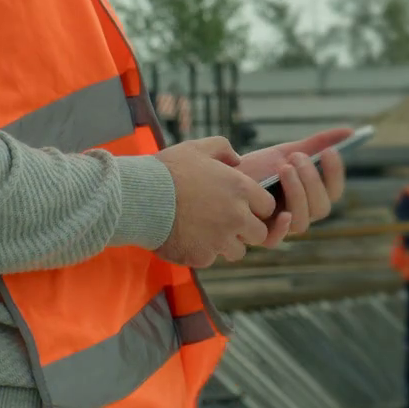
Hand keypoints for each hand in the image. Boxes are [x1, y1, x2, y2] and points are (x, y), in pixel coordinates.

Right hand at [151, 138, 274, 267]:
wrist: (139, 197)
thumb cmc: (168, 169)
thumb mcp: (198, 148)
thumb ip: (224, 149)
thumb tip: (238, 160)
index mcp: (241, 189)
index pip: (269, 207)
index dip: (257, 207)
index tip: (242, 205)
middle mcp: (236, 216)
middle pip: (260, 234)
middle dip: (247, 230)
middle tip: (228, 223)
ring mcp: (220, 240)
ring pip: (237, 252)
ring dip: (226, 244)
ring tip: (207, 232)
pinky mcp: (201, 256)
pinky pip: (210, 259)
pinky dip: (201, 252)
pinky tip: (187, 238)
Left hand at [235, 127, 350, 245]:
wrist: (222, 178)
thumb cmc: (257, 169)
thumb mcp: (285, 152)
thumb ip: (316, 144)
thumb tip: (350, 132)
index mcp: (311, 196)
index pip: (333, 190)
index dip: (335, 172)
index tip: (330, 151)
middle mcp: (301, 214)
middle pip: (321, 208)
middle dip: (312, 181)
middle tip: (297, 157)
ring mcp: (282, 227)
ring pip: (302, 222)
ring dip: (297, 193)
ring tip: (283, 167)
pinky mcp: (261, 236)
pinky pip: (276, 240)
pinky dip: (282, 228)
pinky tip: (281, 211)